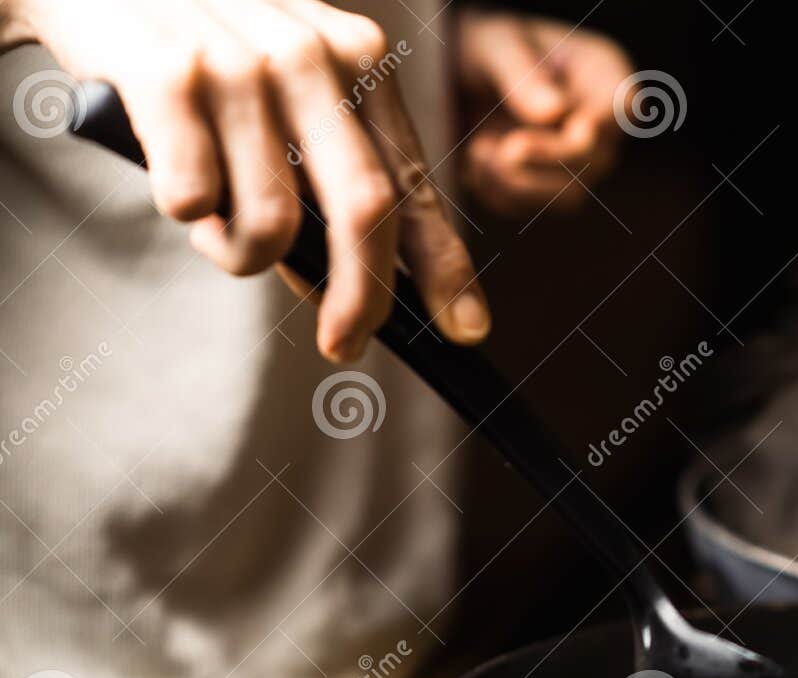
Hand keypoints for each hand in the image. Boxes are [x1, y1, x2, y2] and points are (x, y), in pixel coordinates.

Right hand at [3, 0, 488, 361]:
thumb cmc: (201, 48)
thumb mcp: (284, 87)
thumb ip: (324, 171)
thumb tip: (348, 286)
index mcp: (358, 60)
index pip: (414, 182)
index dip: (445, 266)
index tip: (466, 328)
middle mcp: (312, 57)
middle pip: (366, 211)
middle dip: (364, 298)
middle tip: (345, 345)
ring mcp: (241, 64)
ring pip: (274, 224)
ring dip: (241, 255)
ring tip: (214, 225)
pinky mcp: (167, 75)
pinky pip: (194, 202)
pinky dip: (188, 218)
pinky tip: (176, 184)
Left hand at [457, 12, 631, 215]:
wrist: (453, 75)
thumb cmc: (485, 48)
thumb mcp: (495, 45)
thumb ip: (521, 74)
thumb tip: (555, 114)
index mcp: (599, 74)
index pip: (625, 106)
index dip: (610, 123)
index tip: (582, 127)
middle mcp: (597, 124)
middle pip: (596, 159)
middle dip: (550, 158)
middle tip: (508, 148)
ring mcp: (573, 163)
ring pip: (568, 195)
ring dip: (518, 182)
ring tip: (478, 150)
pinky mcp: (543, 189)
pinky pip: (529, 207)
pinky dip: (497, 190)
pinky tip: (476, 156)